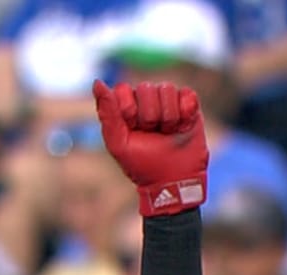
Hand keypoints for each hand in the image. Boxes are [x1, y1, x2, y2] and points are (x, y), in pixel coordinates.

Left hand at [93, 80, 208, 216]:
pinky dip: (185, 113)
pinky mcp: (189, 105)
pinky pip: (187, 94)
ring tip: (168, 132)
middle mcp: (146, 101)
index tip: (134, 128)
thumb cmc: (142, 165)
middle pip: (146, 88)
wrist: (173, 180)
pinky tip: (182, 127)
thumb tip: (97, 82)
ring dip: (168, 117)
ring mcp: (168, 101)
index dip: (130, 109)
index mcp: (126, 108)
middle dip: (149, 116)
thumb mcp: (119, 143)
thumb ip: (107, 113)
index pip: (123, 90)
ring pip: (167, 89)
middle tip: (152, 133)